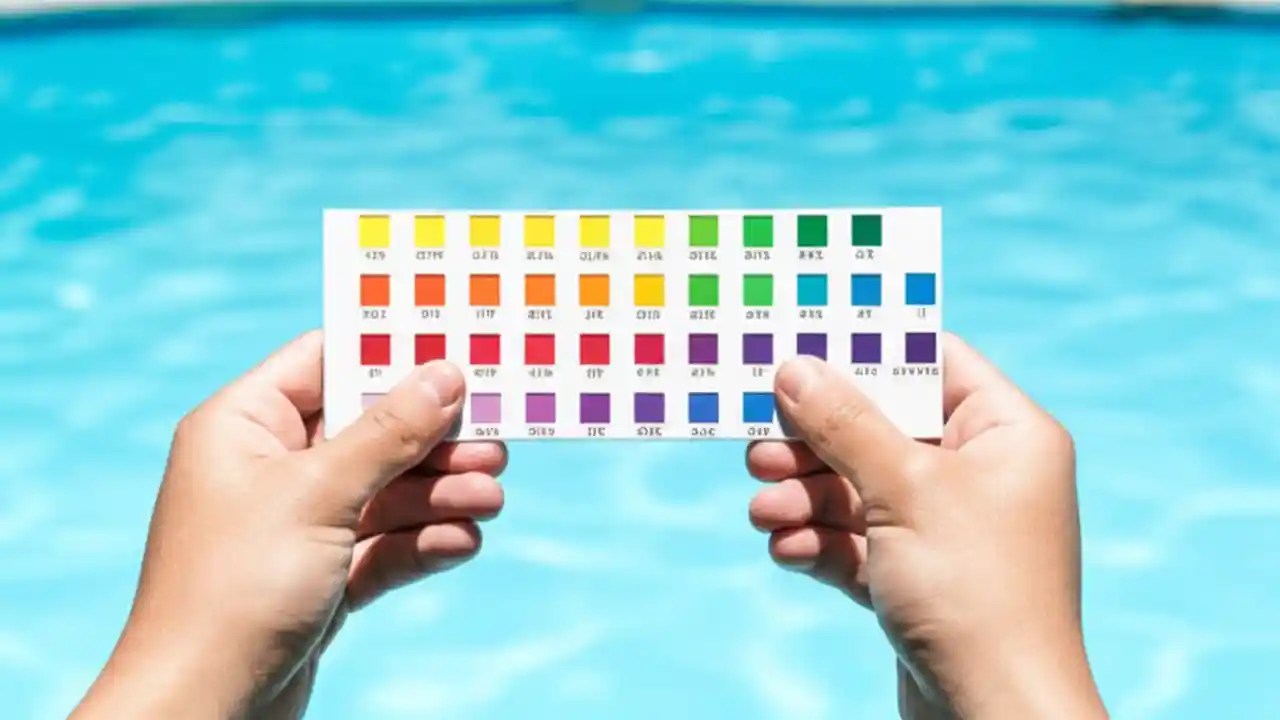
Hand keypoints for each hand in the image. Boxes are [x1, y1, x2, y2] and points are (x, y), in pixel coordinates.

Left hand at [73, 332, 505, 719]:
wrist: (202, 709)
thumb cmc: (234, 589)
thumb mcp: (320, 495)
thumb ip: (388, 432)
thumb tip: (445, 374)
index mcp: (244, 426)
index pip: (326, 361)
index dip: (391, 353)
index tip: (458, 350)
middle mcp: (269, 468)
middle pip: (370, 431)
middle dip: (434, 441)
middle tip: (495, 443)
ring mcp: (296, 526)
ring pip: (384, 492)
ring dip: (439, 495)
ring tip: (491, 499)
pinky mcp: (319, 578)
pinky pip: (382, 546)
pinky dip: (422, 543)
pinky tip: (463, 542)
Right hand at [747, 334, 1106, 718]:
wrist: (995, 718)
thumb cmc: (977, 592)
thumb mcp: (904, 489)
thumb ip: (845, 423)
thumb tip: (795, 368)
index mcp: (1006, 435)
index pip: (933, 364)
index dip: (866, 353)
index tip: (800, 346)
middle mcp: (981, 477)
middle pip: (881, 431)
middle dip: (815, 443)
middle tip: (759, 447)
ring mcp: (947, 532)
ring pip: (860, 491)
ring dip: (806, 499)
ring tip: (764, 509)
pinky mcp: (917, 581)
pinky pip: (858, 544)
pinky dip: (820, 544)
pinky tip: (787, 551)